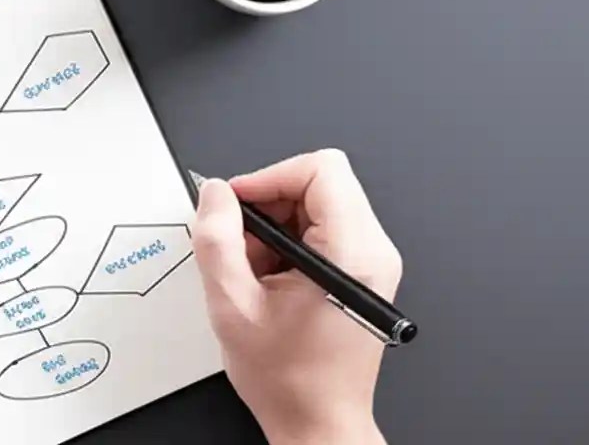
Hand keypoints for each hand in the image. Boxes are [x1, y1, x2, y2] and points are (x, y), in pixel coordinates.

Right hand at [192, 150, 402, 444]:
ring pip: (317, 204)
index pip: (321, 169)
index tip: (236, 202)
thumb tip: (214, 194)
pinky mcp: (361, 271)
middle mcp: (373, 251)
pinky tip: (267, 281)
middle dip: (268, 204)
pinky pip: (321, 229)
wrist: (319, 421)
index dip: (269, 176)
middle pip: (319, 183)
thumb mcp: (233, 305)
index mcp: (353, 254)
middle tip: (238, 242)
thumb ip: (217, 239)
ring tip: (252, 272)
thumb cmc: (289, 380)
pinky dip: (286, 244)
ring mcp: (371, 261)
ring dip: (274, 227)